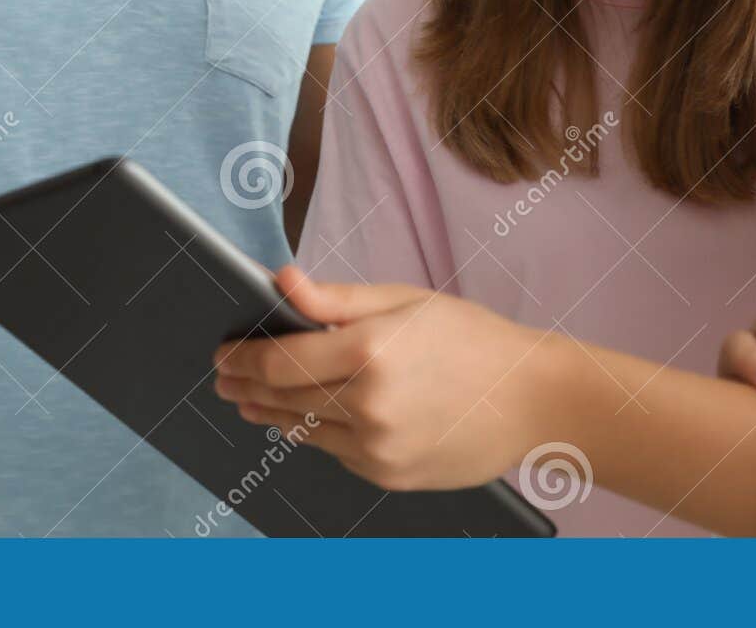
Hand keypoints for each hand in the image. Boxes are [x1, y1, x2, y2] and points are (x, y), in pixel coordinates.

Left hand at [212, 266, 553, 490]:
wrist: (532, 399)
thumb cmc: (471, 339)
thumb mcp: (404, 301)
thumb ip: (335, 299)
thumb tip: (280, 281)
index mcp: (370, 351)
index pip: (279, 361)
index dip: (242, 357)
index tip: (223, 352)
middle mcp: (369, 404)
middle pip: (282, 399)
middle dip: (246, 386)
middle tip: (224, 377)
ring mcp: (378, 447)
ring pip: (302, 430)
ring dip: (270, 414)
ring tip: (250, 401)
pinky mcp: (388, 475)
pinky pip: (335, 452)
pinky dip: (317, 433)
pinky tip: (306, 419)